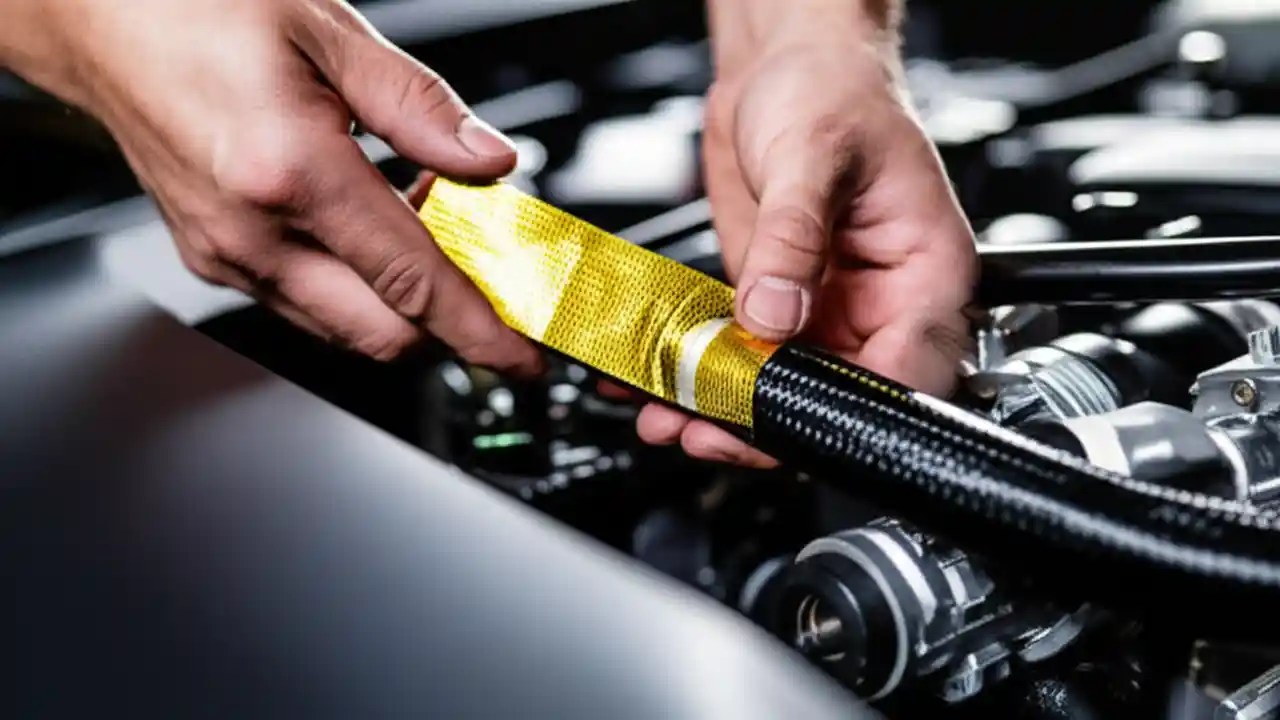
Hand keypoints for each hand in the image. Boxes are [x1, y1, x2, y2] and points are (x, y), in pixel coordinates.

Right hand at [17, 0, 540, 370]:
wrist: (98, 17)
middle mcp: (252, 232)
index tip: (522, 359)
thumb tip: (489, 161)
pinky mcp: (212, 258)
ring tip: (425, 226)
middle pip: (382, 333)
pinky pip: (304, 302)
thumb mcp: (329, 33)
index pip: (413, 283)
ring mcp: (225, 254)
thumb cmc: (194, 8)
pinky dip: (355, 284)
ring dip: (401, 301)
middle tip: (489, 274)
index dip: (480, 331)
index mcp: (289, 172)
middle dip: (449, 324)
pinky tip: (371, 227)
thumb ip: (420, 108)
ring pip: (343, 326)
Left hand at [638, 22, 976, 466]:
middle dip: (768, 423)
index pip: (906, 372)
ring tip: (667, 416)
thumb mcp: (814, 155)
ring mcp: (826, 309)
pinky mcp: (775, 302)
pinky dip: (698, 370)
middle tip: (705, 429)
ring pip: (782, 387)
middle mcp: (882, 304)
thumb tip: (774, 313)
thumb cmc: (834, 89)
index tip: (784, 416)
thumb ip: (793, 238)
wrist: (786, 66)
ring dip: (722, 407)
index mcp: (927, 274)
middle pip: (837, 396)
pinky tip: (655, 379)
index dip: (848, 409)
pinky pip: (740, 353)